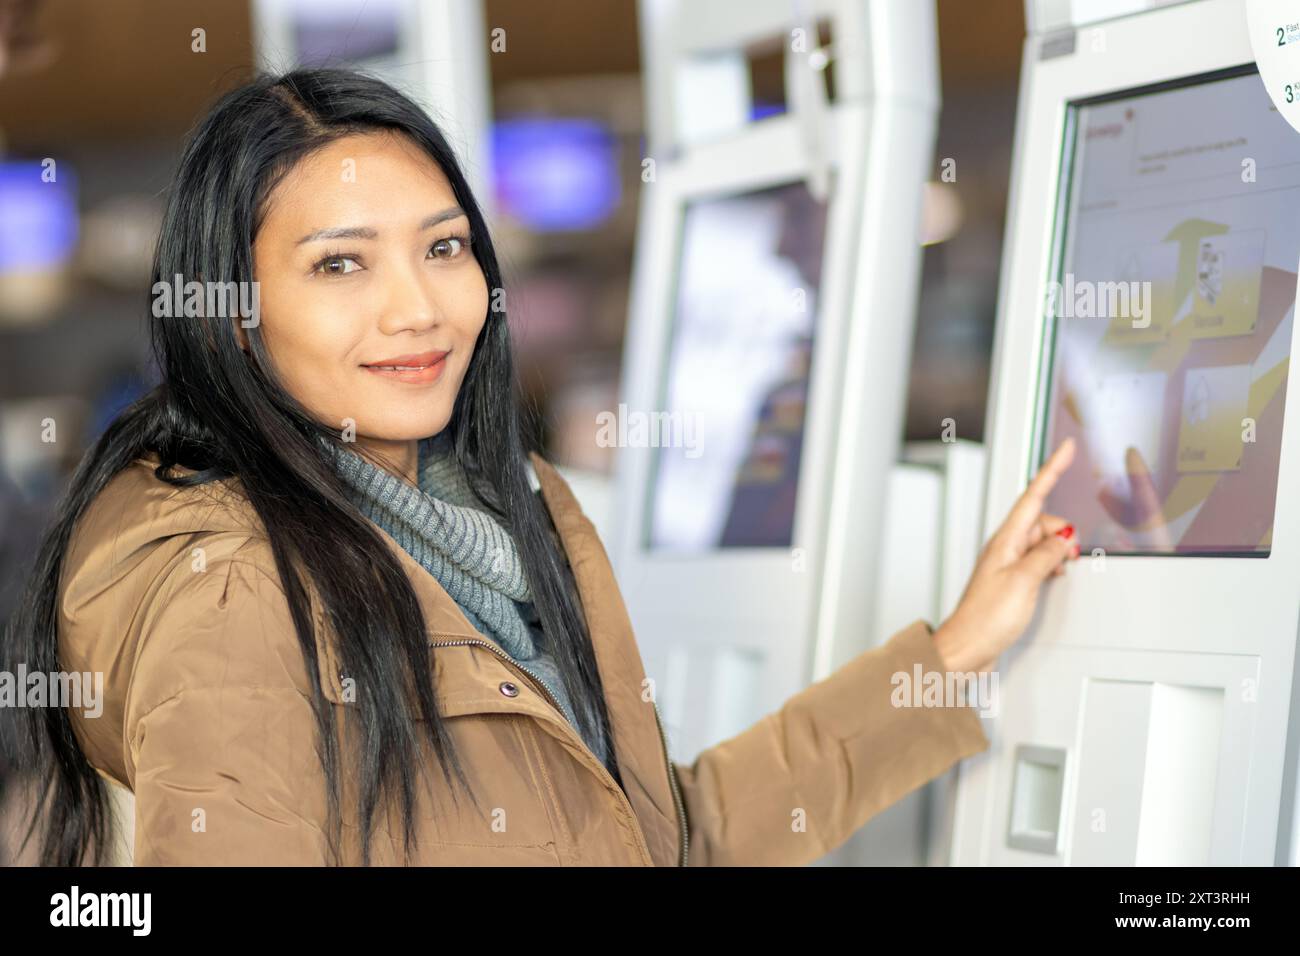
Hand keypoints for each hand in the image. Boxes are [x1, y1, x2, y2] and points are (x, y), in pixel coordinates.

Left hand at [932, 438, 1078, 673]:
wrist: (967, 648)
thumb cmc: (985, 620)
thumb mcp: (1024, 582)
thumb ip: (1048, 556)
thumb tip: (1064, 541)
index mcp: (1005, 540)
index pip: (1032, 496)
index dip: (1051, 470)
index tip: (1065, 448)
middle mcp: (1005, 548)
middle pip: (1043, 521)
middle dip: (1062, 532)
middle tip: (1067, 558)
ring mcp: (1009, 564)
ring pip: (1043, 543)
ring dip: (1057, 553)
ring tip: (1057, 574)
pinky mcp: (1013, 581)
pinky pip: (1039, 562)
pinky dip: (1051, 566)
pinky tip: (1053, 579)